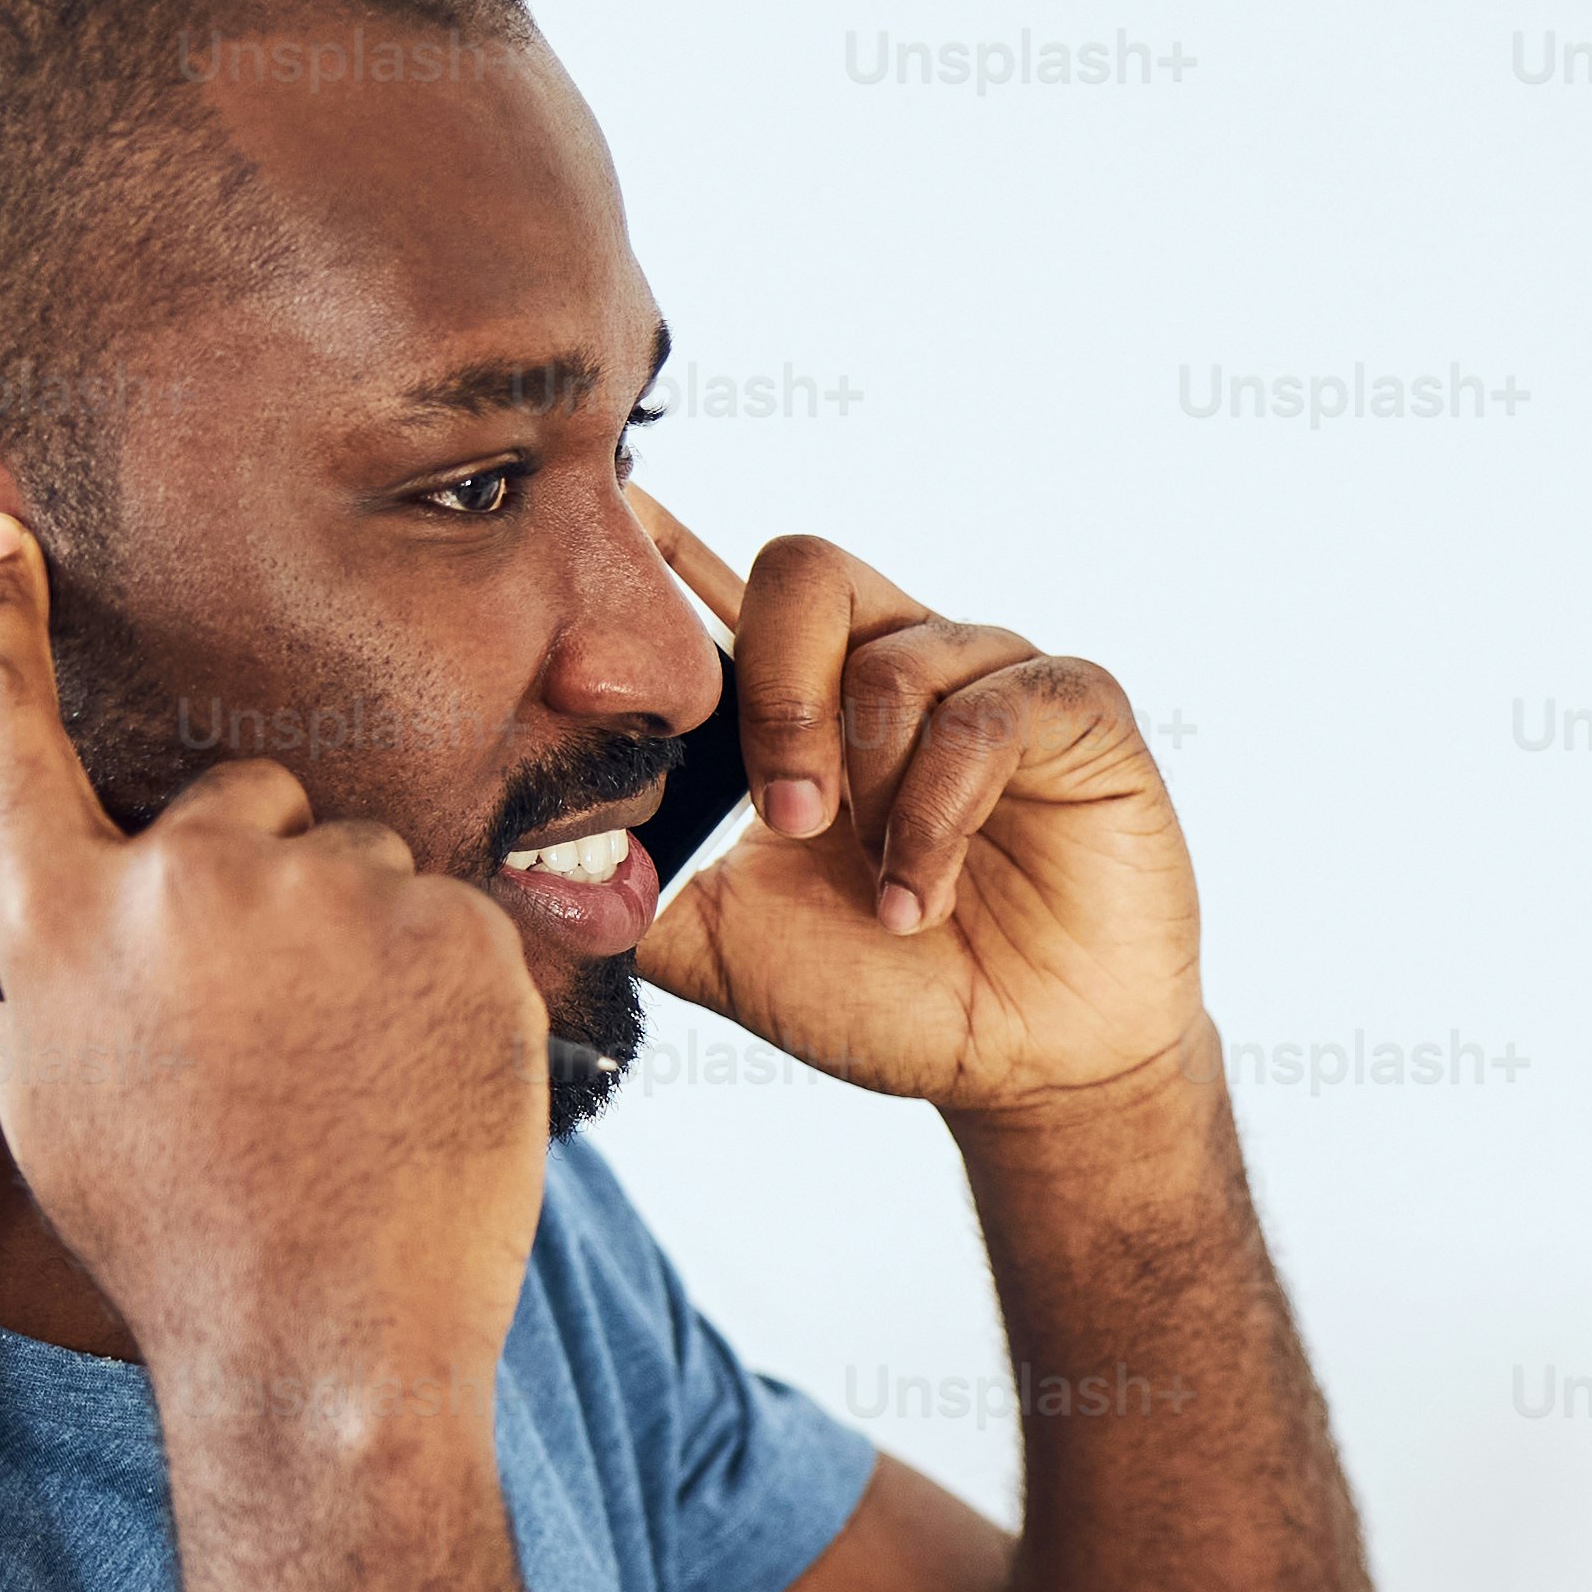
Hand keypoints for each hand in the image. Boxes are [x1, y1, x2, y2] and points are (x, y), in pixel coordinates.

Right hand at [0, 512, 547, 1410]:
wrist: (321, 1343)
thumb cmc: (182, 1239)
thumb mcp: (61, 1096)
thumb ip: (70, 965)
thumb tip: (90, 895)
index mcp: (64, 921)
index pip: (3, 731)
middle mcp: (184, 878)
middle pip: (236, 796)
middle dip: (259, 873)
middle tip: (275, 1018)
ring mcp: (329, 895)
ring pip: (358, 859)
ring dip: (359, 934)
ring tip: (348, 1077)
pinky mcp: (455, 927)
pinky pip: (450, 917)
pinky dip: (443, 982)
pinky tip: (416, 1082)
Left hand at [623, 492, 1204, 1119]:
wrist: (1020, 1068)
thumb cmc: (879, 996)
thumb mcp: (718, 946)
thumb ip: (623, 890)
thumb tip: (519, 850)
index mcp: (792, 698)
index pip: (710, 578)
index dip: (655, 540)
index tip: (603, 523)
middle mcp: (886, 661)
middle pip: (803, 568)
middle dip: (777, 695)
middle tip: (780, 816)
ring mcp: (984, 674)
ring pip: (896, 653)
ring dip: (874, 789)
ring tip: (881, 897)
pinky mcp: (1072, 707)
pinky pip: (991, 707)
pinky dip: (941, 808)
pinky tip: (923, 893)